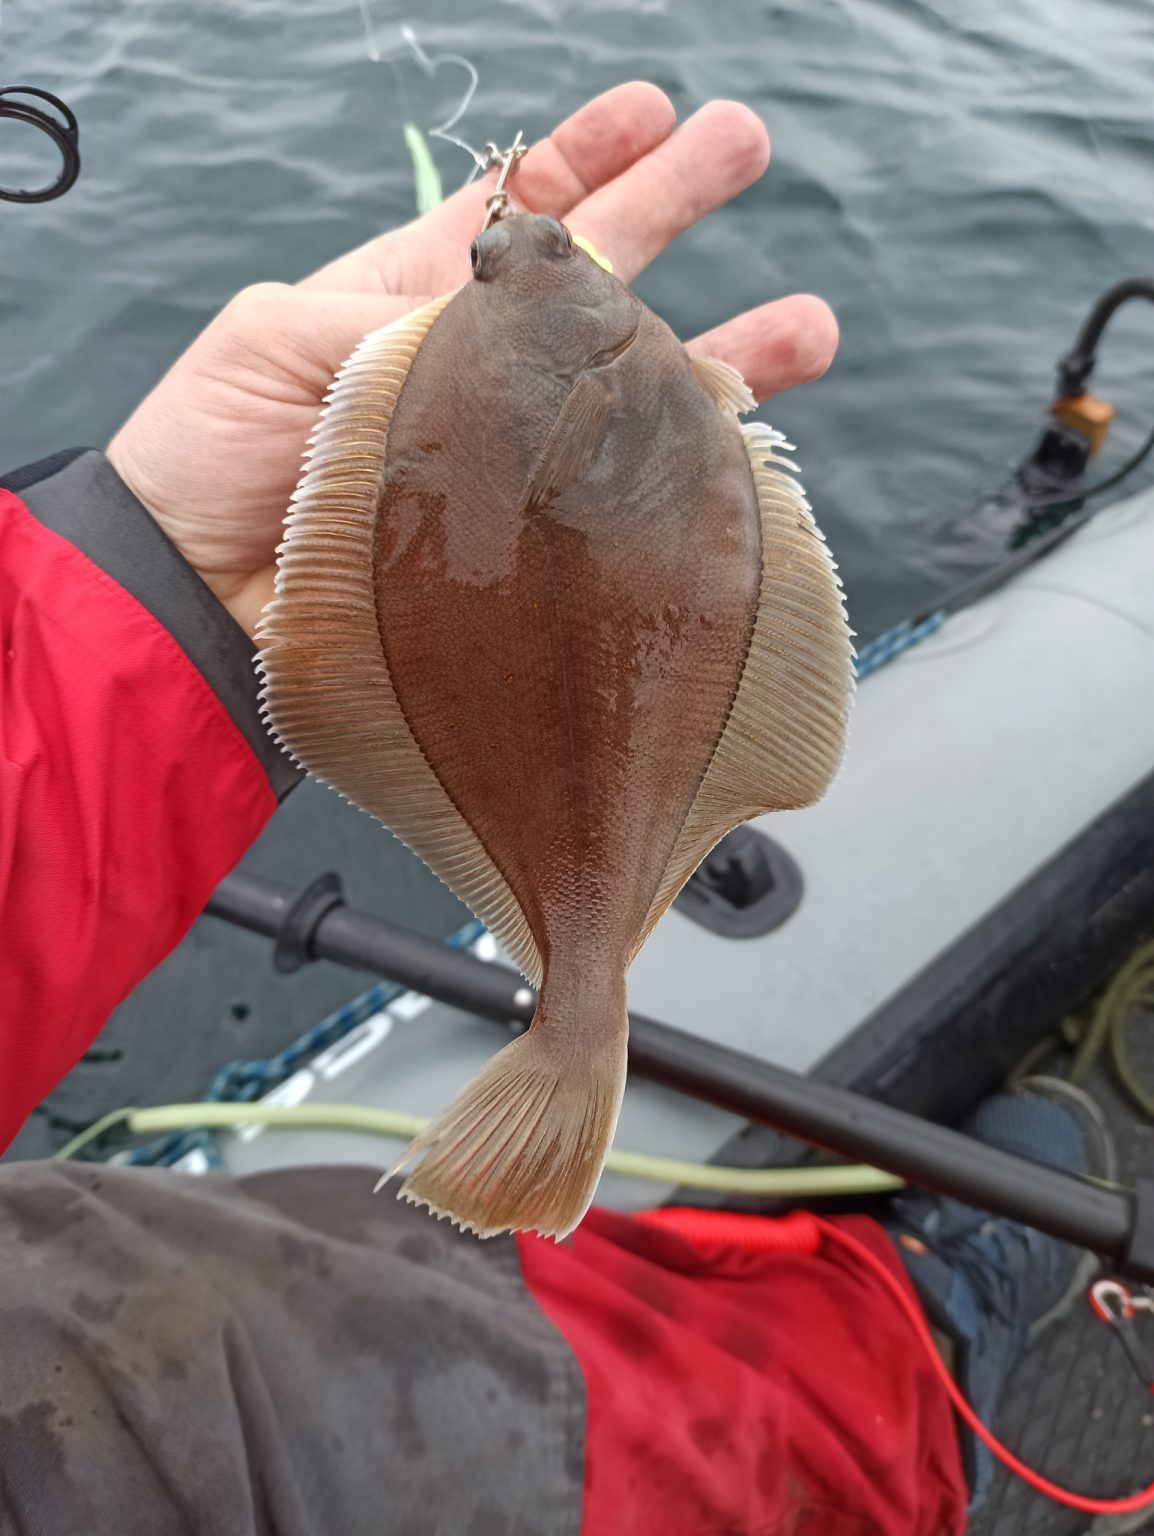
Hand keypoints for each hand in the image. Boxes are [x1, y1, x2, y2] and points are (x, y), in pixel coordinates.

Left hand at [107, 84, 837, 638]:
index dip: (586, 157)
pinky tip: (751, 458)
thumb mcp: (277, 338)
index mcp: (414, 308)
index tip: (650, 107)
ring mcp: (516, 466)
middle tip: (746, 143)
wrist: (197, 603)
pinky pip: (625, 507)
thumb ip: (398, 305)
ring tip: (811, 330)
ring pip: (638, 403)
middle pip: (599, 285)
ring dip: (728, 361)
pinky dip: (692, 481)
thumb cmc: (209, 461)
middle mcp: (482, 381)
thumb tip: (510, 302)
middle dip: (673, 206)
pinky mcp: (533, 549)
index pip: (519, 218)